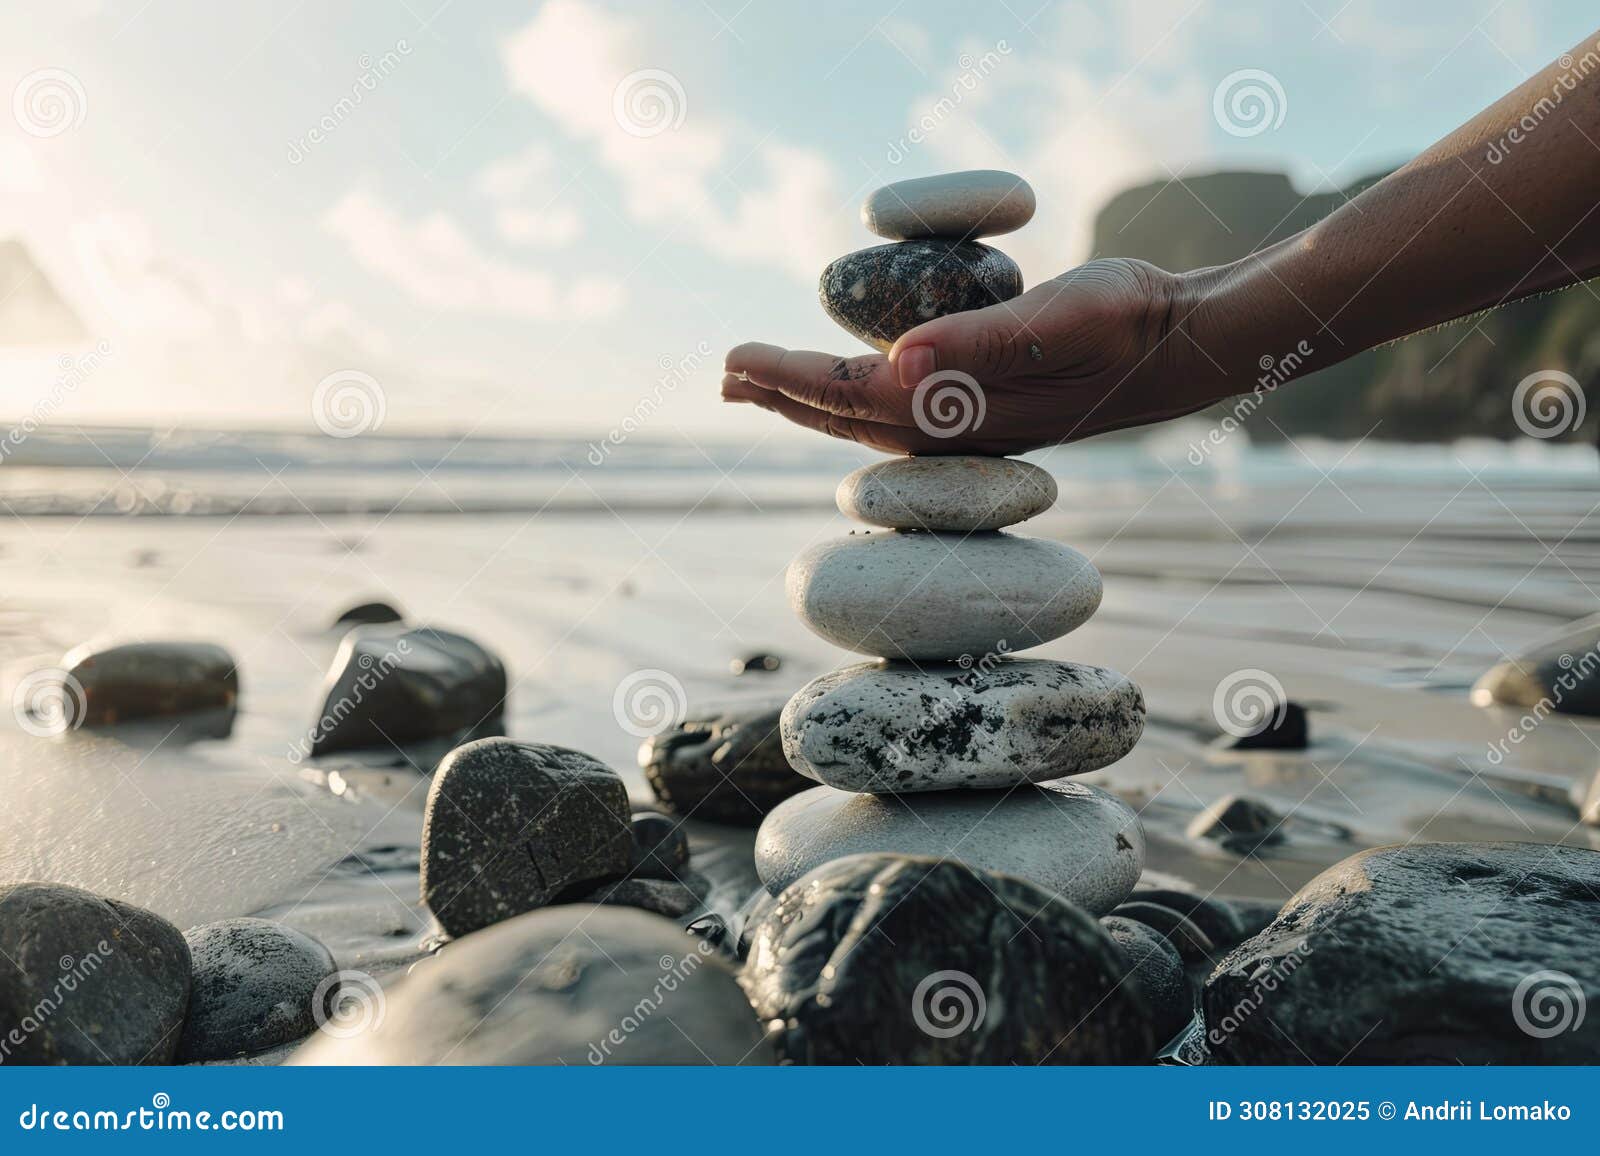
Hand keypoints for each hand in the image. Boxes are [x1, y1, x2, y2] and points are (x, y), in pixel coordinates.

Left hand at [722, 258, 1227, 455]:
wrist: (1187, 344)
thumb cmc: (1129, 320)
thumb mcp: (1059, 317)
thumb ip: (979, 341)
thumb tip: (896, 365)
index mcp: (961, 410)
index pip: (849, 397)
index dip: (786, 379)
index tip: (731, 361)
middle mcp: (959, 429)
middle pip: (846, 416)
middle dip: (782, 395)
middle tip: (723, 376)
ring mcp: (973, 426)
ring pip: (869, 417)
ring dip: (813, 397)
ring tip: (763, 383)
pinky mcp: (989, 411)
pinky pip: (901, 410)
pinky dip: (857, 395)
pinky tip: (849, 384)